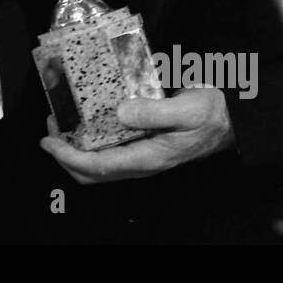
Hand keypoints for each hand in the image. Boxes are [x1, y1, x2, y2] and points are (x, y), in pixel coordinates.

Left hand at [40, 88, 233, 183]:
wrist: (234, 118)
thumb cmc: (213, 114)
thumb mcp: (186, 109)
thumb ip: (154, 111)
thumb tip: (121, 113)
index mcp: (148, 158)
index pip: (97, 167)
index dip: (68, 157)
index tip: (48, 141)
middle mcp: (141, 161)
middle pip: (92, 173)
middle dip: (65, 155)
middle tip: (51, 129)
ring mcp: (142, 155)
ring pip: (98, 163)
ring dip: (75, 148)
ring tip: (62, 122)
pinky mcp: (143, 145)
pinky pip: (110, 150)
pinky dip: (91, 139)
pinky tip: (86, 119)